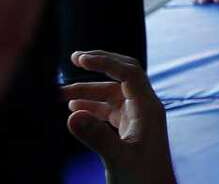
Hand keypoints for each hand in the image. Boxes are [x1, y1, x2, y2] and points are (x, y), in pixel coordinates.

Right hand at [63, 50, 176, 183]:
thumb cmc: (144, 179)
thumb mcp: (118, 159)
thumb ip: (96, 137)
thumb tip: (72, 115)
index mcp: (148, 108)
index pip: (129, 73)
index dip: (105, 62)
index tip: (80, 59)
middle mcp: (145, 108)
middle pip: (123, 76)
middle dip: (99, 66)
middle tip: (74, 58)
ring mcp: (137, 118)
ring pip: (112, 94)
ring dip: (88, 92)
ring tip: (60, 94)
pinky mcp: (130, 129)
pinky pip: (110, 110)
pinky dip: (92, 106)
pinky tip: (75, 108)